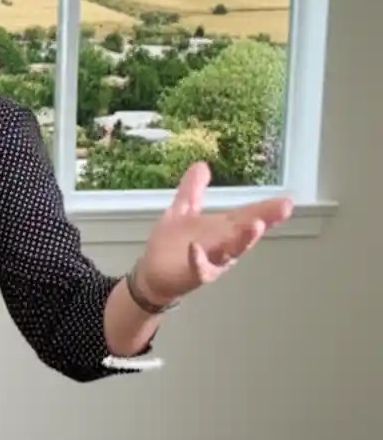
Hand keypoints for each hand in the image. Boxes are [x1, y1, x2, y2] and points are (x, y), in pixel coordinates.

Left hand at [136, 161, 292, 304]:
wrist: (152, 273)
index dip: (266, 209)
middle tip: (283, 209)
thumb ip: (192, 190)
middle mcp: (222, 246)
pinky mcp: (193, 274)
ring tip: (254, 225)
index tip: (287, 200)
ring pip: (230, 251)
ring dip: (242, 239)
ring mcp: (210, 261)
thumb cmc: (173, 244)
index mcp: (223, 230)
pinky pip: (199, 267)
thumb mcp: (183, 211)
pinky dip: (199, 258)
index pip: (247, 216)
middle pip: (245, 233)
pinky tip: (196, 247)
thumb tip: (201, 165)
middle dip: (263, 220)